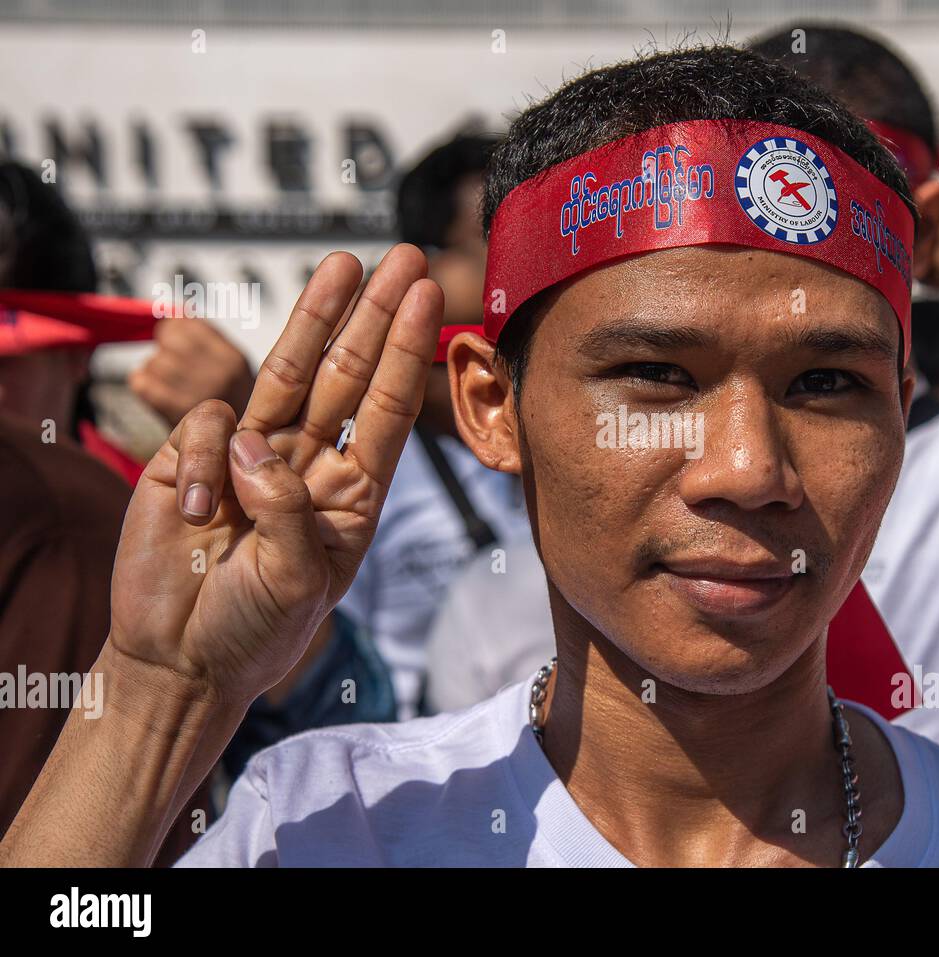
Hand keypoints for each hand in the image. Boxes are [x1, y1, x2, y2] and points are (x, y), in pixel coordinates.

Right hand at [109, 244, 441, 706]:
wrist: (178, 660)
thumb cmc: (253, 631)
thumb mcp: (298, 582)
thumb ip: (290, 511)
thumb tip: (256, 442)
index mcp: (352, 494)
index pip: (388, 409)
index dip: (408, 352)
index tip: (429, 300)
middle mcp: (309, 464)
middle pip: (348, 374)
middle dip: (375, 316)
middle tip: (405, 259)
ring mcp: (251, 457)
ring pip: (288, 373)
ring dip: (317, 316)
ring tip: (344, 263)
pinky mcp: (193, 459)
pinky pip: (208, 426)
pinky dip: (208, 459)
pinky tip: (200, 514)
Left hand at [129, 316, 257, 425]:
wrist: (234, 452)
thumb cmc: (232, 411)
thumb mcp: (234, 372)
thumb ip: (208, 342)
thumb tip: (172, 313)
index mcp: (232, 358)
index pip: (188, 321)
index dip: (175, 329)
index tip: (175, 340)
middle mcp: (217, 370)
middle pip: (168, 336)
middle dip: (164, 348)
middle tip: (172, 367)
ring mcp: (194, 389)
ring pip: (153, 361)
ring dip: (155, 372)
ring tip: (172, 388)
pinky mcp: (171, 407)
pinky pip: (140, 381)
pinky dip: (144, 387)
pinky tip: (160, 398)